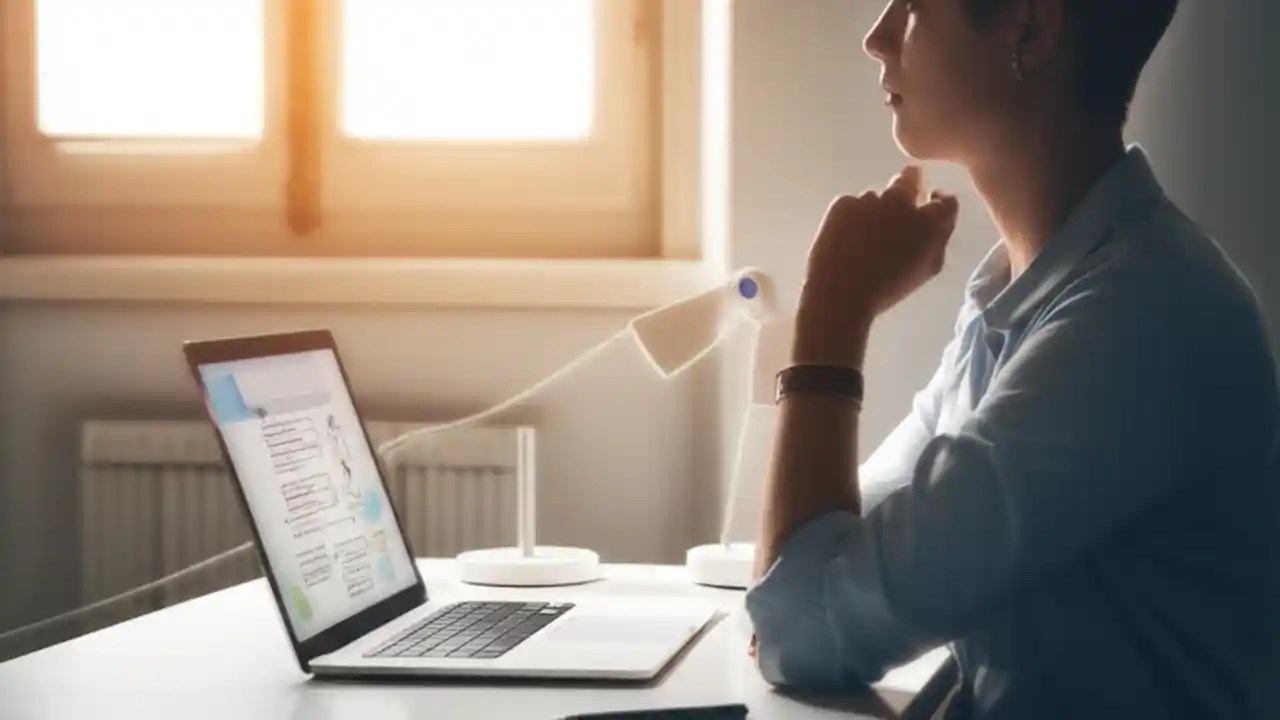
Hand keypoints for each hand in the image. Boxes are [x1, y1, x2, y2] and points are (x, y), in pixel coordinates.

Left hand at [794, 167, 958, 366]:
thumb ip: (939, 239)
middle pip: (910, 180)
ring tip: (863, 238)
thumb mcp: (927, 269)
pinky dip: (850, 217)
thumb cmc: (888, 288)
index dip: (938, 204)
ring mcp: (870, 199)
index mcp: (929, 222)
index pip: (946, 201)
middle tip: (897, 206)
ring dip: (875, 209)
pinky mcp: (843, 203)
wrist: (840, 293)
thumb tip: (942, 219)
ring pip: (877, 197)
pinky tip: (843, 240)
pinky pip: (851, 204)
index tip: (929, 208)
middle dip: (909, 186)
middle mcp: (903, 203)